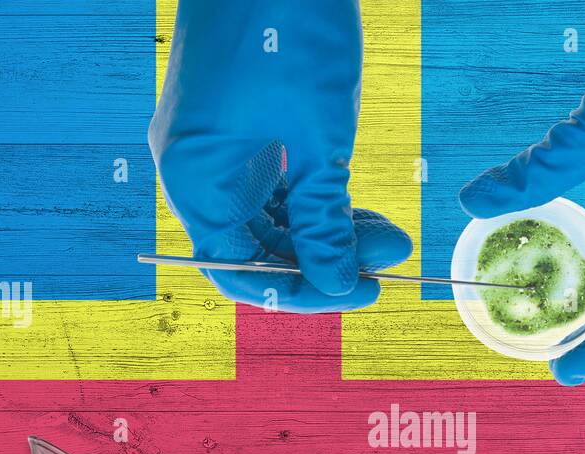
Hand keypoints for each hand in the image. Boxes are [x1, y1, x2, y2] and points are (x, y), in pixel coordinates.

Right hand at [149, 1, 410, 313]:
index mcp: (195, 181)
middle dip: (325, 259)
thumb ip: (323, 221)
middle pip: (257, 249)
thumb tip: (337, 285)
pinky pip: (273, 186)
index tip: (360, 291)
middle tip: (389, 258)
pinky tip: (360, 207)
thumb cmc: (286, 30)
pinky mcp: (237, 128)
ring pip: (270, 219)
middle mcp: (194, 171)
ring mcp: (214, 148)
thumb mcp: (318, 141)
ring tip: (389, 233)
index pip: (240, 272)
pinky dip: (316, 200)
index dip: (300, 293)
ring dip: (327, 231)